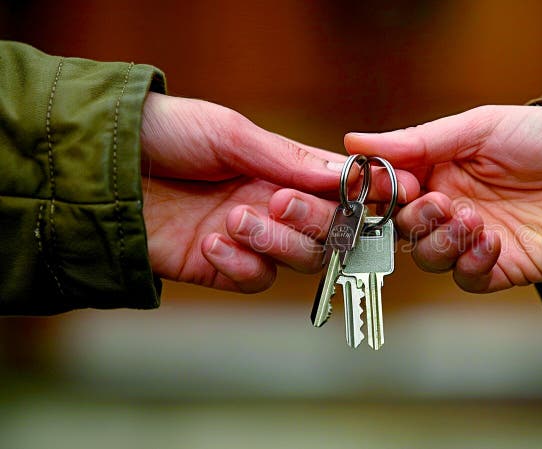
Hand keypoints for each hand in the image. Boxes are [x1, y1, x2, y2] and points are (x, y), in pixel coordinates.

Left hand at [139, 93, 418, 292]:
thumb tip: (346, 175)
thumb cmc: (166, 133)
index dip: (367, 195)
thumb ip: (287, 158)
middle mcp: (275, 206)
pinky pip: (255, 281)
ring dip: (274, 243)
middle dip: (311, 221)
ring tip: (234, 218)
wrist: (101, 165)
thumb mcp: (229, 132)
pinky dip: (240, 266)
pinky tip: (210, 243)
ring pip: (300, 261)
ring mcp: (250, 239)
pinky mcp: (220, 267)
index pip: (340, 189)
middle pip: (328, 233)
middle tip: (278, 202)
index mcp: (282, 168)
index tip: (392, 196)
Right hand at [340, 105, 541, 292]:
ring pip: (430, 257)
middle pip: (404, 229)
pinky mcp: (504, 267)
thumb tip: (354, 144)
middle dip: (416, 220)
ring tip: (473, 219)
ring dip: (442, 242)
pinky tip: (492, 241)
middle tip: (441, 203)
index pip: (392, 190)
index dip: (384, 193)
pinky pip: (470, 277)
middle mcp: (452, 206)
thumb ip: (419, 140)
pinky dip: (472, 263)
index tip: (394, 185)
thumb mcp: (480, 127)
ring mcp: (476, 239)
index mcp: (439, 170)